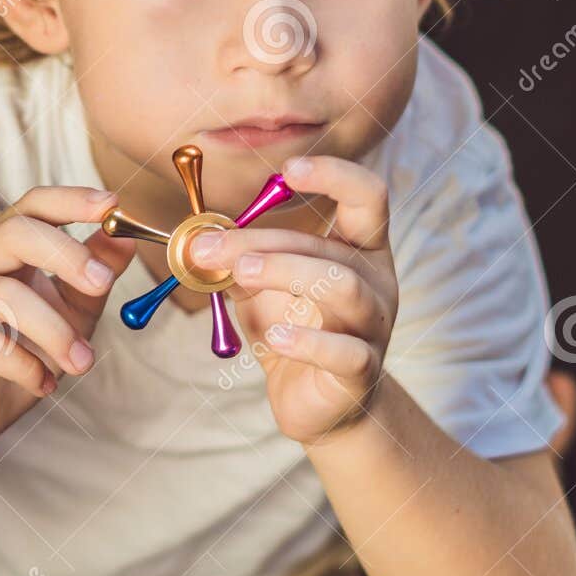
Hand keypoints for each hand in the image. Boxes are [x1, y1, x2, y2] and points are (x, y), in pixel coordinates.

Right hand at [0, 186, 134, 453]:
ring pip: (3, 294)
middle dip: (65, 254)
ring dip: (55, 330)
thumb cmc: (27, 350)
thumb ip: (96, 274)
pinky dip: (26, 367)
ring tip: (83, 362)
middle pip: (13, 233)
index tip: (111, 205)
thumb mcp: (74, 309)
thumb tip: (126, 239)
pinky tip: (43, 385)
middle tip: (104, 283)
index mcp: (6, 248)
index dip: (70, 200)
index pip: (33, 205)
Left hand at [191, 156, 396, 442]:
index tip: (287, 170)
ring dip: (286, 272)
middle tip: (210, 246)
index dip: (334, 175)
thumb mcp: (260, 287)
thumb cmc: (295, 331)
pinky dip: (307, 342)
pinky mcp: (362, 371)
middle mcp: (376, 282)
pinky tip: (274, 337)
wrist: (319, 404)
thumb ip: (238, 260)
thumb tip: (198, 238)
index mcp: (359, 250)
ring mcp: (374, 327)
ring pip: (343, 286)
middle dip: (264, 243)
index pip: (367, 196)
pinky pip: (344, 352)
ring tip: (240, 275)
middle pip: (330, 248)